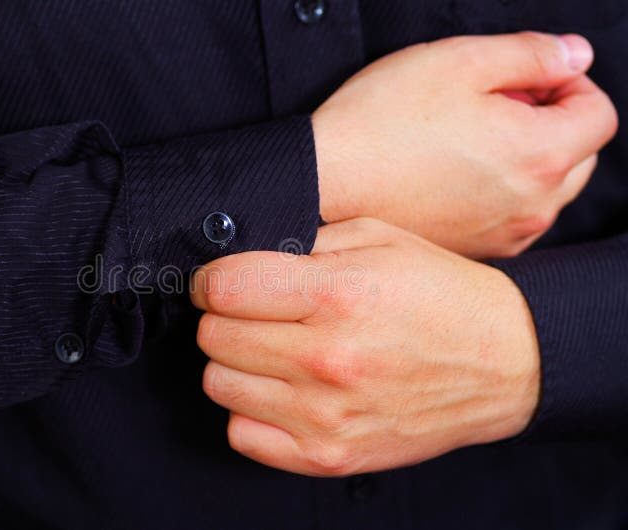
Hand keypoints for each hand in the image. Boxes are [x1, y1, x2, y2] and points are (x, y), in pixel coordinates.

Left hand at [190, 218, 539, 476]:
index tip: (220, 281)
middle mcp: (328, 359)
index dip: (211, 279)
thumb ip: (304, 240)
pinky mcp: (330, 455)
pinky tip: (281, 389)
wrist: (505, 363)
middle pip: (214, 336)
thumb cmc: (441, 295)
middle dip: (223, 317)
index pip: (226, 289)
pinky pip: (242, 434)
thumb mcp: (380, 239)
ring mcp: (326, 416)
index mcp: (339, 295)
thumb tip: (241, 252)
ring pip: (219, 384)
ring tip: (270, 350)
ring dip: (234, 362)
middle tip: (252, 312)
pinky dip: (250, 409)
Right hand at [314, 32, 617, 258]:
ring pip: (547, 189)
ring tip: (470, 140)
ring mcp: (503, 235)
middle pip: (580, 156)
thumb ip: (531, 53)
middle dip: (552, 122)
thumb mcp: (458, 61)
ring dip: (527, 158)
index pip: (599, 113)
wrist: (324, 183)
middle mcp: (532, 205)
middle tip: (497, 105)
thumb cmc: (381, 122)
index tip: (529, 78)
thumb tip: (575, 55)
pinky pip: (512, 216)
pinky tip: (454, 173)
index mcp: (540, 154)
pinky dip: (501, 191)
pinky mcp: (474, 250)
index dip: (570, 83)